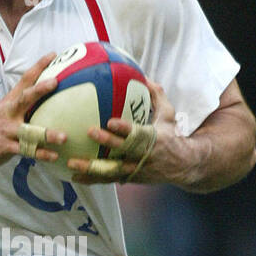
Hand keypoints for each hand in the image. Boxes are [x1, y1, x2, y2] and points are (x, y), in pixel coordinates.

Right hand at [0, 54, 66, 167]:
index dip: (38, 66)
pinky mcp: (6, 146)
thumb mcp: (5, 111)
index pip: (25, 79)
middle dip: (39, 89)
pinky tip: (54, 156)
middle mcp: (9, 112)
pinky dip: (41, 154)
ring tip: (64, 137)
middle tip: (55, 81)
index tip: (53, 54)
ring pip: (29, 130)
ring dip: (47, 134)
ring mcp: (7, 129)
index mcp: (10, 101)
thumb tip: (45, 96)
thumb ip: (23, 105)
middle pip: (24, 97)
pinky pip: (26, 150)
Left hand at [67, 78, 200, 186]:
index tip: (110, 121)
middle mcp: (143, 155)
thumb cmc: (172, 136)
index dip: (125, 128)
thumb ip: (155, 95)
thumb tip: (144, 75)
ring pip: (111, 169)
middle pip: (123, 150)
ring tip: (72, 163)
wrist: (183, 165)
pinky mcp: (129, 178)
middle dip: (107, 142)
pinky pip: (108, 180)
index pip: (138, 133)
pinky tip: (74, 176)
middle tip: (89, 132)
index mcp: (153, 138)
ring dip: (91, 167)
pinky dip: (91, 179)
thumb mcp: (169, 115)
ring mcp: (135, 168)